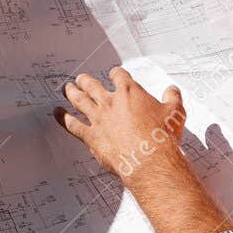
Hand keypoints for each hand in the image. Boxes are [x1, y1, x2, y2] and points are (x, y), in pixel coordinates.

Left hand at [55, 68, 187, 186]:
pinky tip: (57, 113)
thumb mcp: (175, 113)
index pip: (119, 76)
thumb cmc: (161, 137)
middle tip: (82, 78)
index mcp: (130, 93)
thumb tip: (172, 90)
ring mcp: (98, 118)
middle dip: (86, 80)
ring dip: (72, 93)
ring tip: (67, 89)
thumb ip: (173, 98)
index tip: (114, 74)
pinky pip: (71, 124)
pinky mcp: (91, 136)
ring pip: (79, 100)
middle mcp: (111, 102)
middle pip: (93, 85)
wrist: (149, 159)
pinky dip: (62, 118)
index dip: (116, 73)